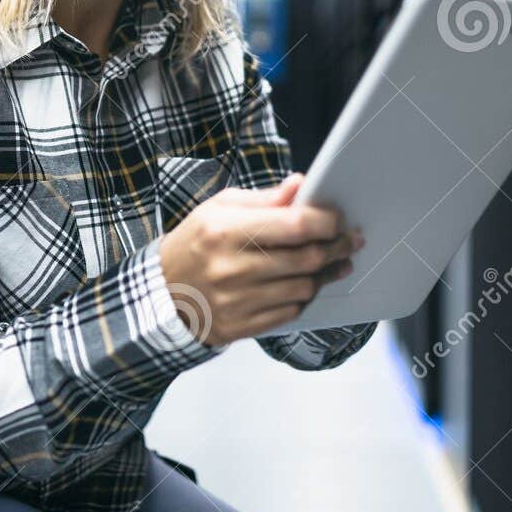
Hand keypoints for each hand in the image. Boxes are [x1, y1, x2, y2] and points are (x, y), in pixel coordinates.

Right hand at [158, 172, 364, 344]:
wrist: (162, 294)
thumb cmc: (196, 243)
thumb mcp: (219, 209)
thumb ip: (264, 199)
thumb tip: (300, 185)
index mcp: (225, 231)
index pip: (295, 225)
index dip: (327, 221)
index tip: (338, 218)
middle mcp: (231, 268)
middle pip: (307, 258)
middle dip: (337, 246)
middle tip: (349, 240)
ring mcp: (236, 301)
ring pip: (304, 288)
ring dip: (326, 273)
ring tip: (335, 262)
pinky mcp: (241, 326)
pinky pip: (290, 312)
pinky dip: (305, 296)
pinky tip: (309, 283)